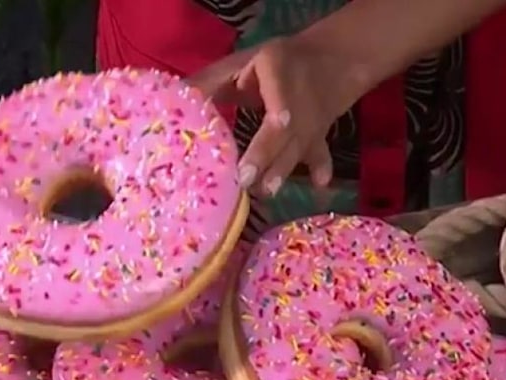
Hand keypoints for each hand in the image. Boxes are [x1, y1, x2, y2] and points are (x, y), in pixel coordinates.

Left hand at [188, 35, 372, 196]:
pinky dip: (320, 169)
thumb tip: (172, 99)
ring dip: (282, 172)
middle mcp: (299, 103)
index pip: (274, 105)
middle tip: (245, 184)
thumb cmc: (278, 62)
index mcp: (279, 76)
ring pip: (298, 149)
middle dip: (266, 160)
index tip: (248, 152)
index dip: (267, 129)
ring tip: (265, 193)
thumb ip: (211, 81)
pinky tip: (320, 185)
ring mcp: (311, 123)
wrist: (333, 60)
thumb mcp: (245, 61)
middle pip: (284, 135)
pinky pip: (320, 154)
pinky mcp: (318, 137)